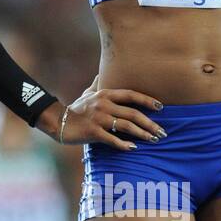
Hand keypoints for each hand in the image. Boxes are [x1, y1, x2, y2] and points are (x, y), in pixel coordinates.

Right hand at [38, 86, 166, 148]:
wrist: (57, 121)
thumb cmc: (76, 108)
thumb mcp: (87, 93)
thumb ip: (97, 84)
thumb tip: (102, 72)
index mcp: (105, 94)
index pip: (131, 95)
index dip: (147, 101)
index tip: (161, 108)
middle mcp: (104, 105)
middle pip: (133, 113)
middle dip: (150, 123)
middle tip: (162, 132)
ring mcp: (98, 119)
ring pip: (126, 126)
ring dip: (142, 134)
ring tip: (153, 140)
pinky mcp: (93, 132)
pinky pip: (112, 139)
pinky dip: (124, 144)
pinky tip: (133, 148)